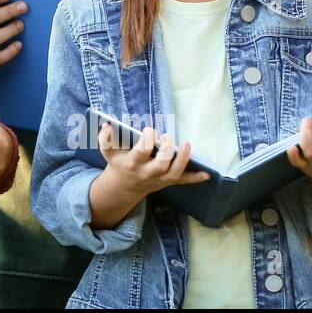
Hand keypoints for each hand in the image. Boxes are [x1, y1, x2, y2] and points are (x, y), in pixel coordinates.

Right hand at [96, 123, 210, 200]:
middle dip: (167, 150)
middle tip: (168, 137)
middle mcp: (147, 173)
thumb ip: (105, 139)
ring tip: (187, 143)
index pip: (141, 152)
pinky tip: (207, 174)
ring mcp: (159, 179)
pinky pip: (183, 181)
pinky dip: (195, 178)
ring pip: (175, 173)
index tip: (150, 130)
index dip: (147, 140)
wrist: (123, 188)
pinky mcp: (168, 182)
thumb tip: (107, 124)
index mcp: (132, 164)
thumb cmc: (118, 164)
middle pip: (161, 165)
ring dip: (183, 160)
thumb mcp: (107, 152)